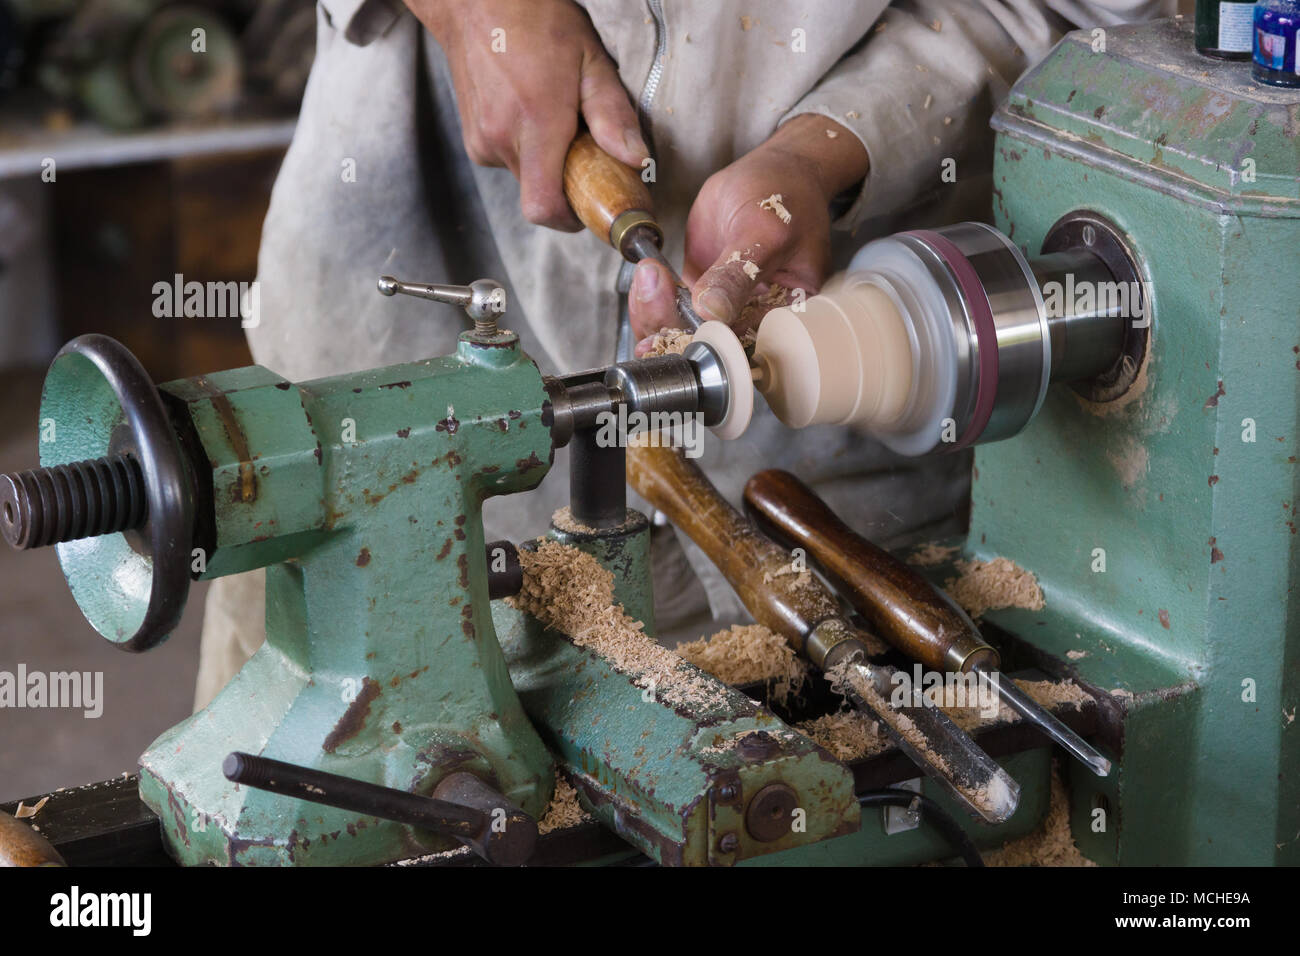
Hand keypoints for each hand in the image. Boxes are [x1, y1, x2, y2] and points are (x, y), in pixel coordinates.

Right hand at [409, 0, 646, 229]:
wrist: (475, 0)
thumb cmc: (534, 19)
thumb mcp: (589, 58)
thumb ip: (613, 113)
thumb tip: (634, 159)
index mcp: (536, 123)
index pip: (544, 207)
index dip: (571, 218)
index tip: (591, 204)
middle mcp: (501, 139)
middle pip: (540, 195)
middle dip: (568, 182)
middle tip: (583, 147)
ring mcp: (481, 141)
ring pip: (526, 178)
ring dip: (547, 163)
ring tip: (556, 118)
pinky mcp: (473, 139)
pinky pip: (509, 161)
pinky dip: (527, 149)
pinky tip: (532, 111)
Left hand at [630, 115, 868, 351]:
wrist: (771, 170)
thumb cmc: (786, 197)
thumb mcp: (765, 232)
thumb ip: (738, 273)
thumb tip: (711, 310)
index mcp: (784, 320)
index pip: (744, 352)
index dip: (709, 351)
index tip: (681, 336)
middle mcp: (753, 321)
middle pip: (706, 349)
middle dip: (671, 330)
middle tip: (655, 297)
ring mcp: (723, 307)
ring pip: (681, 332)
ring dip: (655, 312)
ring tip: (650, 277)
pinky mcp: (700, 292)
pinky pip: (669, 309)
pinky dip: (650, 298)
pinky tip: (648, 276)